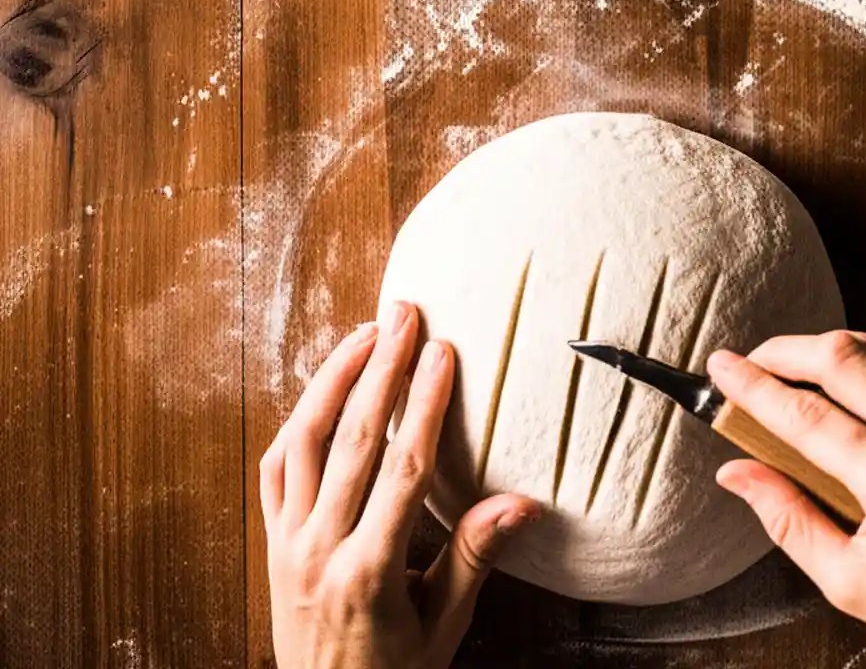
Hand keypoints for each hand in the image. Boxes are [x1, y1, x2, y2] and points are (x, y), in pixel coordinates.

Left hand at [258, 301, 539, 668]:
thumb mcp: (442, 626)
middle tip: (402, 315)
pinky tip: (322, 393)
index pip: (400, 470)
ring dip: (331, 381)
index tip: (442, 353)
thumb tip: (519, 504)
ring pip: (301, 443)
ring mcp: (286, 543)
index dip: (422, 405)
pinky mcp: (271, 542)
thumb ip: (473, 560)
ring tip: (364, 334)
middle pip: (348, 441)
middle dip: (379, 369)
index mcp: (366, 572)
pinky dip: (297, 422)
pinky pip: (275, 469)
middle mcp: (317, 550)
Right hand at [707, 332, 865, 668]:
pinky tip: (852, 383)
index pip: (808, 416)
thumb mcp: (849, 583)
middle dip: (788, 350)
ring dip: (831, 352)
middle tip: (753, 361)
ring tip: (793, 370)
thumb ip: (786, 519)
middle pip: (848, 358)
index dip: (754, 386)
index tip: (720, 369)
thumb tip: (735, 473)